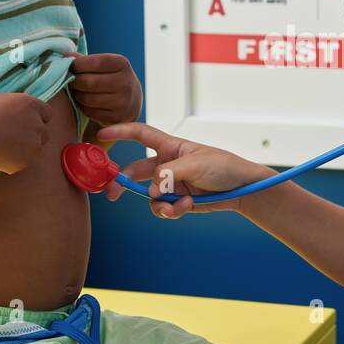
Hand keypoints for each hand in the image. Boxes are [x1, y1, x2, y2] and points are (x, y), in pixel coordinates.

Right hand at [0, 91, 53, 174]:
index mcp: (31, 105)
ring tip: (3, 147)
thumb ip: (7, 104)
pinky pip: (22, 161)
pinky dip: (14, 160)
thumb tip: (4, 107)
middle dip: (32, 135)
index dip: (37, 118)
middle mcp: (38, 125)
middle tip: (13, 137)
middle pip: (43, 132)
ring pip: (34, 148)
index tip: (25, 122)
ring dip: (24, 149)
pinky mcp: (26, 162)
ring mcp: (34, 145)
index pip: (47, 113)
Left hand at [64, 51, 141, 126]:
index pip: (95, 62)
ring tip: (77, 91)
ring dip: (77, 95)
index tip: (70, 66)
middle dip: (74, 81)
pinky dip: (83, 107)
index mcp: (122, 64)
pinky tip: (85, 102)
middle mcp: (126, 82)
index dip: (78, 64)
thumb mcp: (105, 65)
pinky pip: (89, 112)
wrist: (131, 101)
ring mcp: (123, 102)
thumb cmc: (111, 78)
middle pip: (88, 82)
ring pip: (87, 98)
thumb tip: (65, 55)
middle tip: (70, 80)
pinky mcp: (117, 117)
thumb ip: (86, 60)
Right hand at [95, 121, 275, 217]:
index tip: (101, 135)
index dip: (120, 132)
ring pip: (150, 195)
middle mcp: (167, 164)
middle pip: (135, 170)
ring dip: (160, 203)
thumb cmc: (223, 167)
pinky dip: (172, 211)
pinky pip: (163, 208)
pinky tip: (186, 207)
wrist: (242, 189)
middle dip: (122, 182)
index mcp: (170, 146)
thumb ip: (170, 174)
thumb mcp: (195, 164)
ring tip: (176, 205)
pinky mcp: (178, 201)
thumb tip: (152, 190)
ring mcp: (172, 184)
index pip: (140, 134)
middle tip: (111, 193)